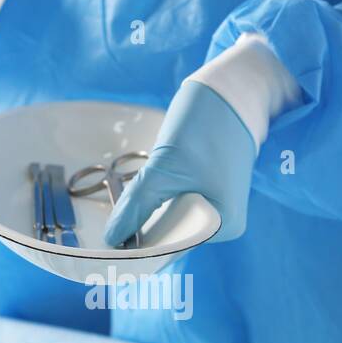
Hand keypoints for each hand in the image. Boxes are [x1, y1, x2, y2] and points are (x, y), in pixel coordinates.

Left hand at [103, 81, 256, 246]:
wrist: (230, 92)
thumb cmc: (205, 127)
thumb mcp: (163, 170)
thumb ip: (136, 207)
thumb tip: (112, 237)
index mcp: (224, 226)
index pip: (175, 249)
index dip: (143, 250)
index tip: (111, 248)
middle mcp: (225, 223)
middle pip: (174, 236)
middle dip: (144, 232)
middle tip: (111, 230)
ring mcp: (219, 205)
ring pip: (173, 220)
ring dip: (149, 215)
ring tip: (125, 213)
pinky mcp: (210, 189)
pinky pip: (178, 204)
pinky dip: (159, 202)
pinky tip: (144, 196)